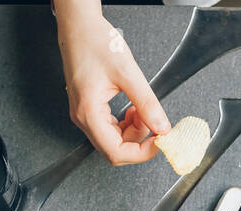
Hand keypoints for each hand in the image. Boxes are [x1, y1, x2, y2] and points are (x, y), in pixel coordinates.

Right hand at [56, 8, 169, 164]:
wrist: (79, 27)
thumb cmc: (95, 42)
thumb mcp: (128, 72)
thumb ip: (146, 103)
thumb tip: (161, 126)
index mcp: (88, 112)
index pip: (116, 152)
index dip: (141, 153)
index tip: (158, 142)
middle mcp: (83, 118)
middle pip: (115, 149)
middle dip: (138, 139)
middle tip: (152, 119)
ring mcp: (84, 114)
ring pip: (114, 140)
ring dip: (133, 130)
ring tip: (141, 108)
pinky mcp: (90, 109)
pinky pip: (111, 128)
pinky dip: (126, 123)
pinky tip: (133, 108)